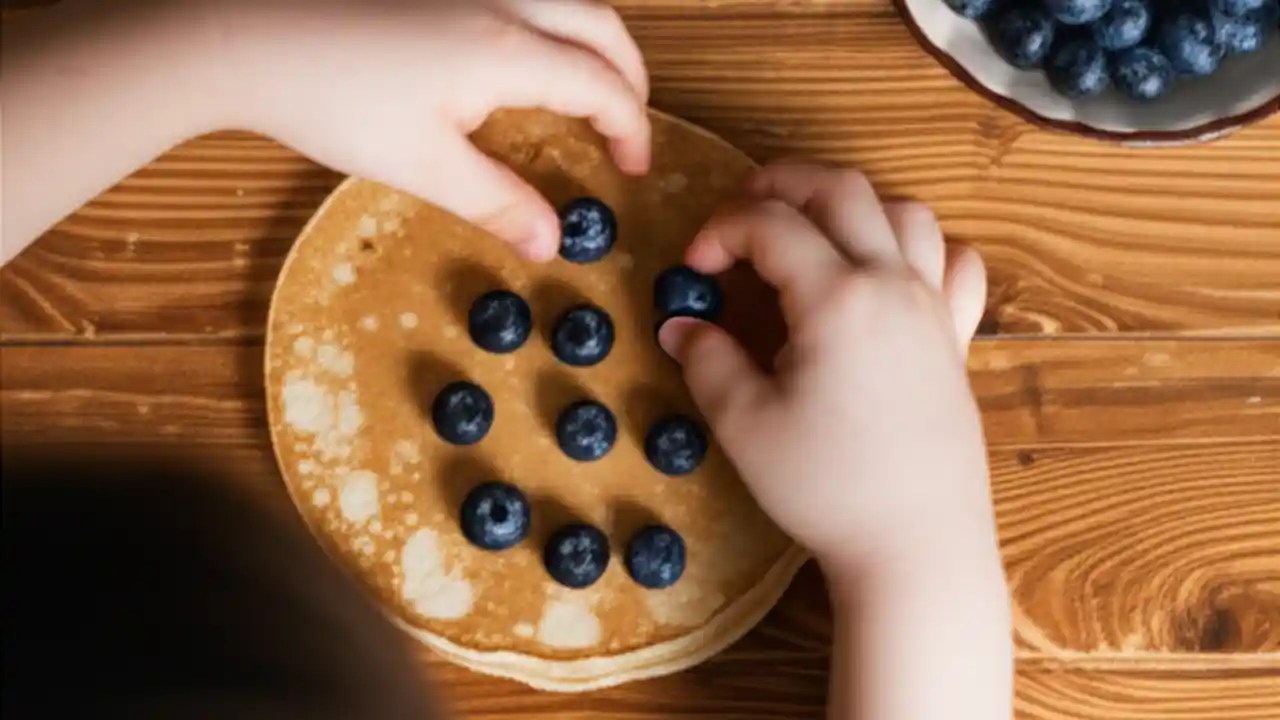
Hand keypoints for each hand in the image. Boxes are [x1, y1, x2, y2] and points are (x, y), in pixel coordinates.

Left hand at [210, 0, 650, 260]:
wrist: (245, 32)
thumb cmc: (330, 99)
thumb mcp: (421, 166)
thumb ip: (497, 202)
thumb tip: (553, 244)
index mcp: (508, 51)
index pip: (601, 85)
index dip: (631, 127)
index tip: (634, 168)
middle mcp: (503, 1)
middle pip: (600, 25)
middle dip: (628, 74)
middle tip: (627, 122)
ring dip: (593, 38)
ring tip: (590, 81)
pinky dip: (550, 19)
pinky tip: (527, 45)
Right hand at [659, 163, 994, 576]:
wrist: (915, 544)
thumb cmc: (826, 487)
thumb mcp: (745, 425)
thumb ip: (707, 361)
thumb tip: (680, 326)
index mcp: (838, 296)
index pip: (771, 224)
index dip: (720, 230)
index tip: (693, 268)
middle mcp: (894, 283)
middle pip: (842, 189)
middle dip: (782, 185)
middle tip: (740, 215)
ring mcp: (934, 308)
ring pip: (905, 212)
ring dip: (852, 207)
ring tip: (812, 236)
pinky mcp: (956, 340)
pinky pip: (956, 264)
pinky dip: (923, 248)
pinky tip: (892, 273)